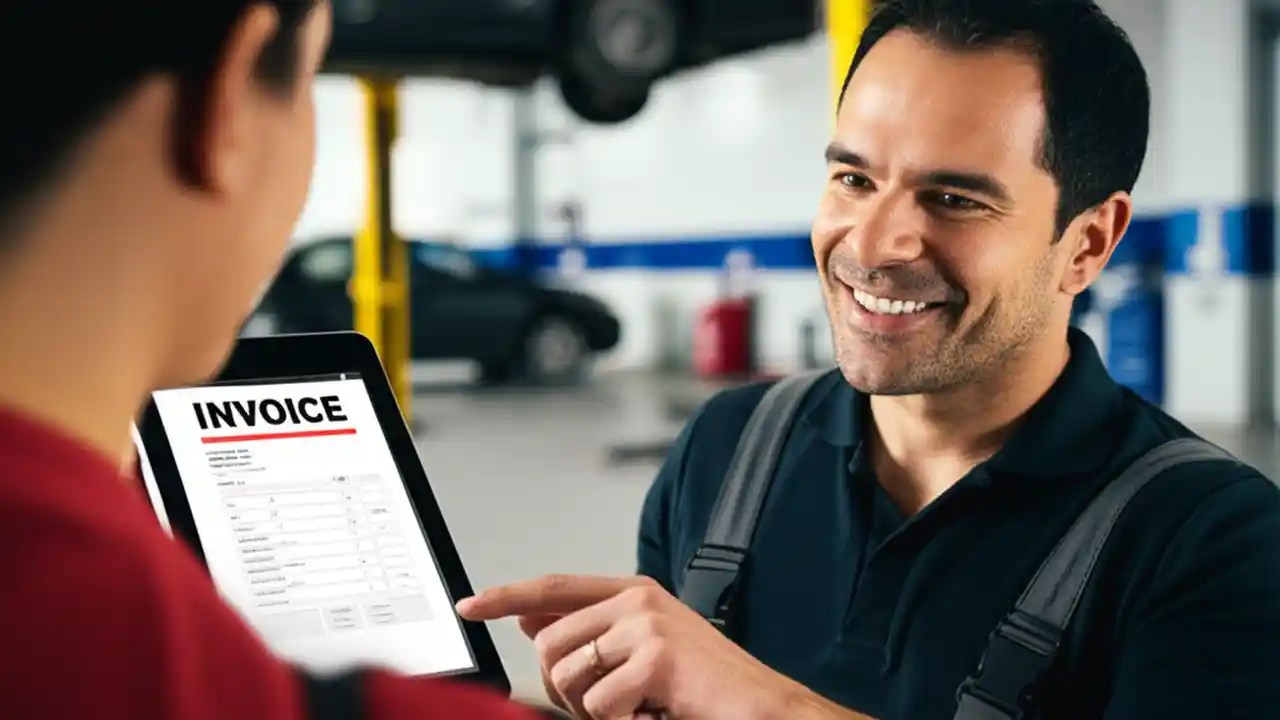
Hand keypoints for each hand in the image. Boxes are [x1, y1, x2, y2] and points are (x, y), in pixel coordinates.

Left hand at [457, 574, 830, 719]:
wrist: (764, 708)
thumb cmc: (708, 686)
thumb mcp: (644, 650)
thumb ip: (592, 629)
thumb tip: (531, 620)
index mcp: (634, 593)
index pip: (554, 588)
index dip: (507, 596)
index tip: (470, 605)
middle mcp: (639, 601)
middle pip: (551, 642)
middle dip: (564, 688)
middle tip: (606, 706)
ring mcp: (648, 625)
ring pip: (570, 674)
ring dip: (594, 709)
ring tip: (637, 709)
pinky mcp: (657, 657)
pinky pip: (601, 704)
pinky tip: (653, 715)